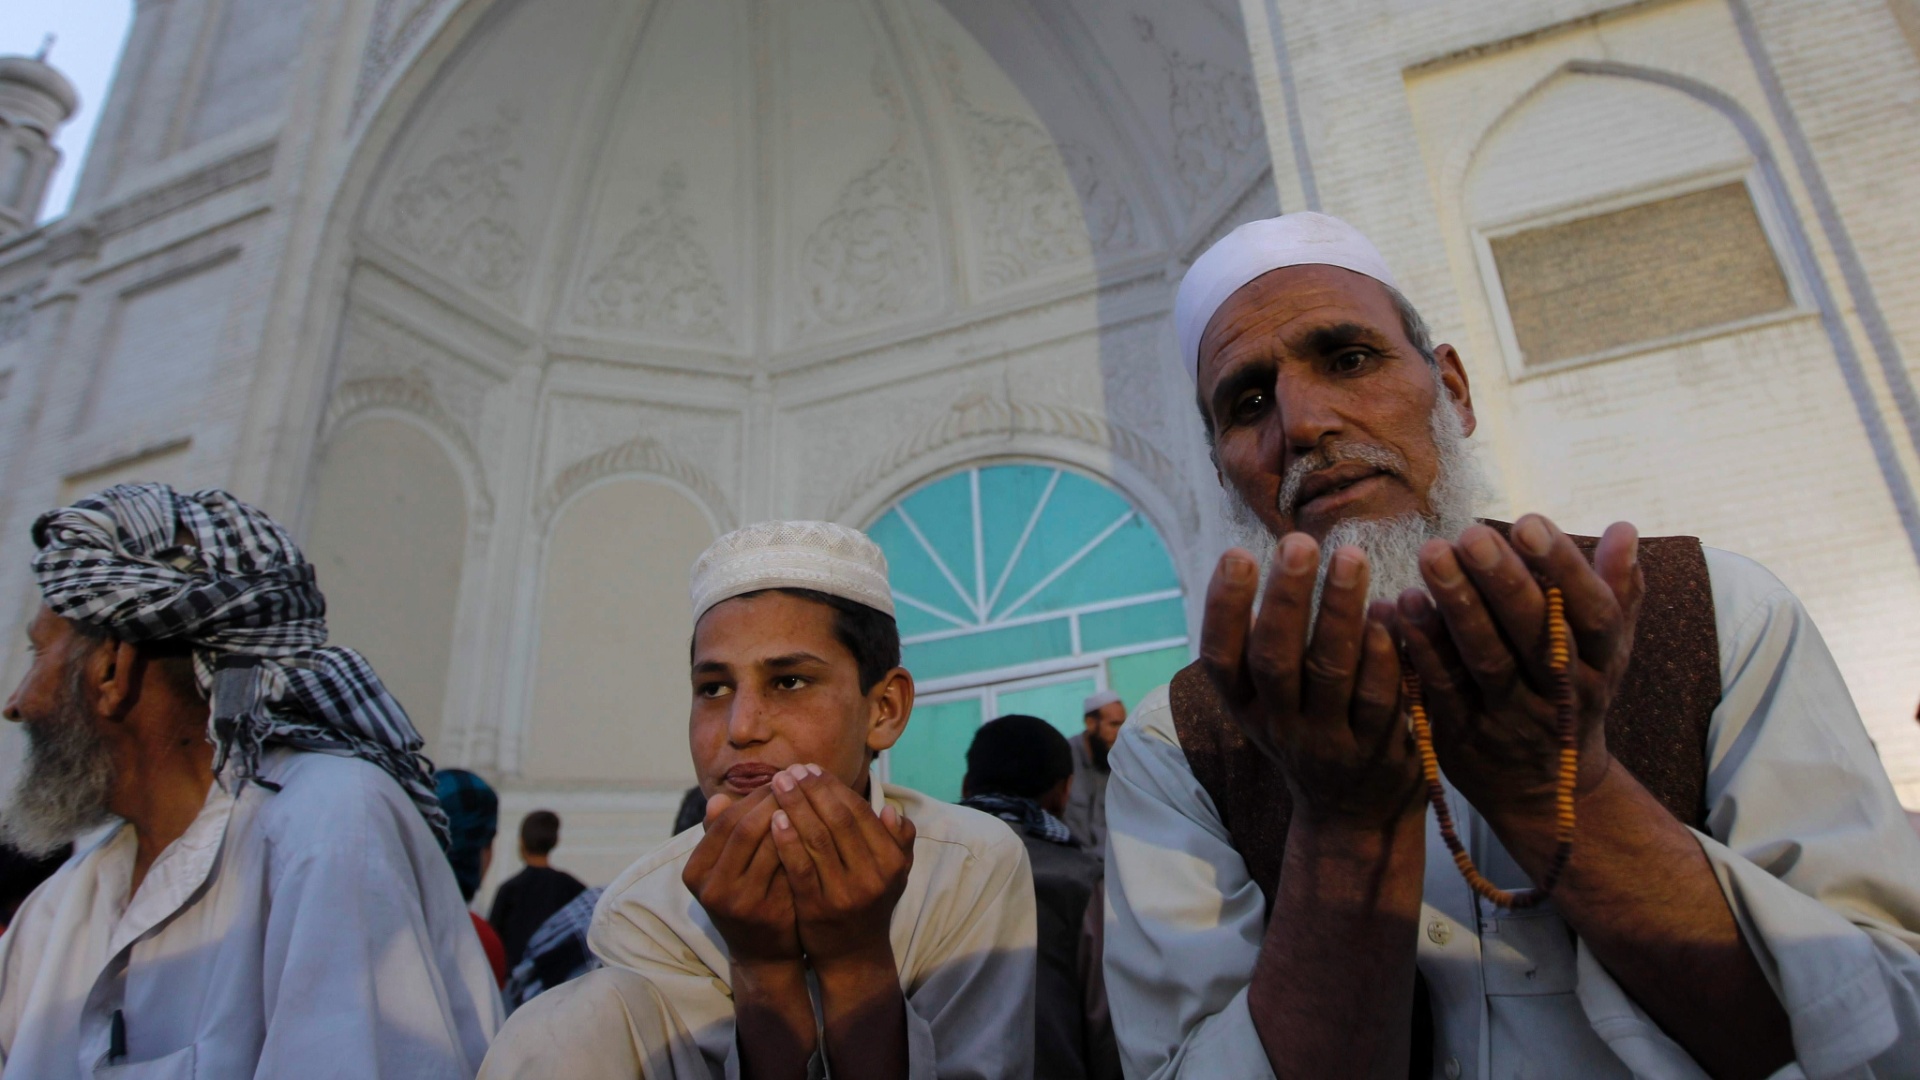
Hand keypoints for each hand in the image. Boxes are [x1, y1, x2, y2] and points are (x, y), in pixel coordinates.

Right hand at [682, 787, 801, 968]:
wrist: (763, 953)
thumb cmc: (745, 898)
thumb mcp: (725, 869)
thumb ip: (723, 835)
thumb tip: (718, 797)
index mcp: (695, 872)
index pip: (725, 820)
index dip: (753, 797)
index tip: (778, 780)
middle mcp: (712, 888)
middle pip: (746, 828)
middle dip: (775, 801)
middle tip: (799, 783)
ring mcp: (740, 903)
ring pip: (771, 845)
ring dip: (793, 816)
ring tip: (811, 798)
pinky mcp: (769, 912)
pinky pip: (790, 865)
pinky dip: (804, 843)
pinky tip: (820, 825)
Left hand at [764, 764, 914, 968]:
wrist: (853, 955)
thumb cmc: (871, 904)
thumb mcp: (895, 874)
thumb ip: (899, 841)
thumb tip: (891, 809)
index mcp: (891, 862)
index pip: (860, 812)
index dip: (834, 787)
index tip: (812, 769)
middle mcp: (872, 876)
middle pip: (838, 820)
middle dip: (812, 790)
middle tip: (791, 769)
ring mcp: (844, 893)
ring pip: (817, 839)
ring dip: (795, 806)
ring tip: (777, 784)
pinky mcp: (817, 908)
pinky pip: (800, 867)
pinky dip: (786, 840)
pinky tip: (774, 819)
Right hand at [1199, 535, 1420, 828]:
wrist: (1353, 819)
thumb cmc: (1309, 731)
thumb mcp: (1269, 701)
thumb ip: (1261, 645)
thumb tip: (1247, 559)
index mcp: (1246, 707)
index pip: (1222, 658)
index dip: (1224, 608)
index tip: (1238, 554)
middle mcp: (1280, 725)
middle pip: (1275, 660)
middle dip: (1286, 599)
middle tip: (1299, 543)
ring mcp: (1329, 741)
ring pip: (1331, 672)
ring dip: (1340, 611)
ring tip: (1351, 557)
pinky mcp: (1379, 750)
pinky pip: (1380, 696)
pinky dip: (1383, 653)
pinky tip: (1390, 611)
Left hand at [1395, 514, 1642, 822]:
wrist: (1547, 795)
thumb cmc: (1573, 697)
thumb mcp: (1607, 653)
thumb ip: (1615, 591)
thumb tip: (1625, 528)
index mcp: (1602, 666)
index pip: (1593, 615)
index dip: (1565, 570)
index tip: (1529, 522)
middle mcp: (1562, 695)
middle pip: (1537, 638)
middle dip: (1504, 583)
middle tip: (1471, 534)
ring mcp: (1512, 719)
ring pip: (1487, 662)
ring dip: (1458, 608)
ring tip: (1432, 554)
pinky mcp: (1465, 737)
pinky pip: (1444, 689)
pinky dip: (1423, 648)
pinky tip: (1402, 606)